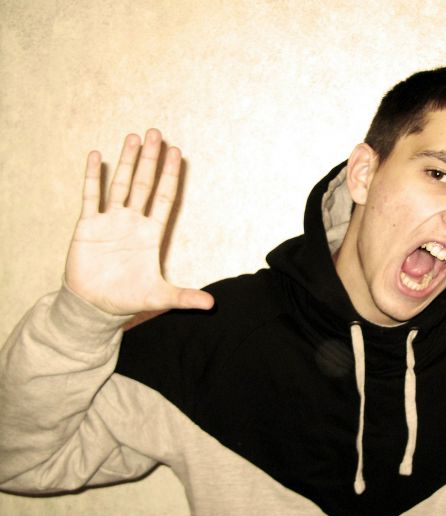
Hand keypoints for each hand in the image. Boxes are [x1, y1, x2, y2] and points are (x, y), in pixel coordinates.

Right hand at [65, 129, 213, 314]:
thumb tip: (212, 304)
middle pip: (143, 184)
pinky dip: (92, 177)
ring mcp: (109, 221)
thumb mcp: (160, 297)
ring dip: (126, 161)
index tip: (177, 153)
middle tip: (156, 133)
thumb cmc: (128, 298)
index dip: (170, 176)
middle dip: (150, 159)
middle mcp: (132, 222)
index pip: (163, 198)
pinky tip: (96, 156)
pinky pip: (90, 196)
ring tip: (134, 137)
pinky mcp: (87, 226)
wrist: (96, 305)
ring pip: (120, 184)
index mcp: (151, 234)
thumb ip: (185, 297)